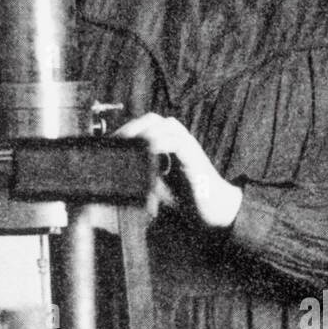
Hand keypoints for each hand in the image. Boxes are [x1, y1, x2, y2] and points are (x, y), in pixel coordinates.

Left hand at [112, 113, 242, 228]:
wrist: (215, 209)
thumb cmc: (189, 197)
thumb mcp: (160, 185)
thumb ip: (145, 175)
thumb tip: (123, 175)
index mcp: (170, 143)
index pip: (146, 125)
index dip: (128, 129)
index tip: (112, 141)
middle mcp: (179, 139)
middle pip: (152, 119)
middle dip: (131, 127)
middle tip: (116, 140)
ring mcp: (188, 145)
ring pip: (162, 125)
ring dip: (142, 131)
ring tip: (127, 142)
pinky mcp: (193, 156)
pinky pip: (174, 142)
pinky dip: (158, 144)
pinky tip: (145, 152)